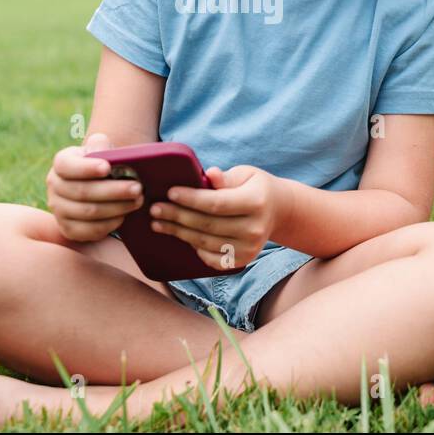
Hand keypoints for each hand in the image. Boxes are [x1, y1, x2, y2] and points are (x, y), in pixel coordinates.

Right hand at [45, 132, 144, 242]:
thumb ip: (100, 145)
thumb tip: (99, 152)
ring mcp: (59, 210)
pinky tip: (124, 216)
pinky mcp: (68, 229)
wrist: (97, 186)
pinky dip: (109, 224)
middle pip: (83, 192)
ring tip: (138, 201)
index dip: (86, 168)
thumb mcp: (101, 150)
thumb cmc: (102, 165)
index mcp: (61, 163)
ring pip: (88, 212)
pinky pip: (89, 231)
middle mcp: (54, 187)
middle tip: (138, 188)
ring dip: (116, 208)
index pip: (67, 165)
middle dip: (113, 190)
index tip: (107, 168)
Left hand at [149, 164, 288, 270]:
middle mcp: (254, 228)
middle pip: (207, 225)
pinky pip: (212, 259)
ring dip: (179, 233)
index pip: (217, 203)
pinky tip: (180, 236)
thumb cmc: (255, 187)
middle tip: (154, 209)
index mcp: (256, 202)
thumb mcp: (245, 174)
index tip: (170, 192)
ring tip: (158, 223)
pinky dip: (194, 249)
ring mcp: (249, 248)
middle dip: (177, 216)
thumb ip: (225, 178)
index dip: (191, 199)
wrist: (279, 211)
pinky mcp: (243, 260)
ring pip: (205, 243)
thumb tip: (208, 174)